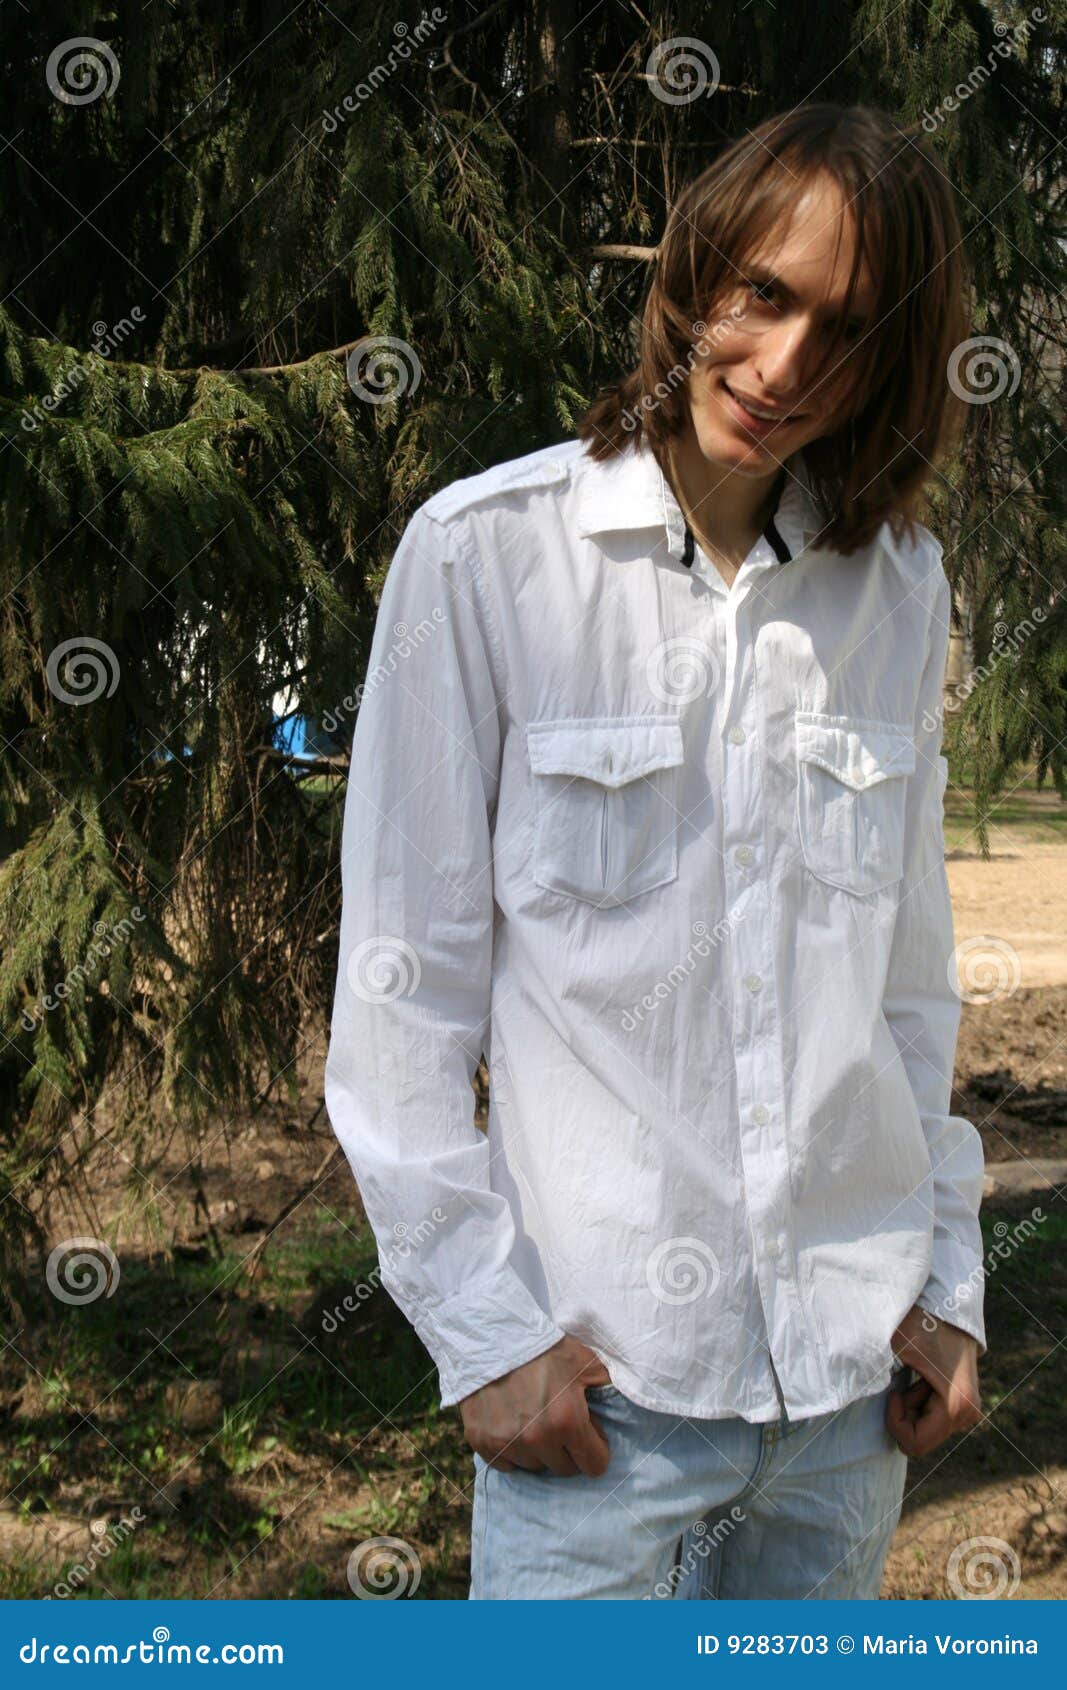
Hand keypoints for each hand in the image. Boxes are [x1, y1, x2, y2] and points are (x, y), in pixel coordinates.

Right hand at [458, 1335, 613, 1475]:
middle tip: (561, 1423)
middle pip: (565, 1470)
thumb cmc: (545, 1349)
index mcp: (567, 1422)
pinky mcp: (482, 1443)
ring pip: (535, 1467)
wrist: (493, 1336)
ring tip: (536, 1420)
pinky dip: (513, 1451)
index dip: (596, 1449)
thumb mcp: (586, 1362)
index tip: (589, 1434)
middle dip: (568, 1450)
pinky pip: (507, 1464)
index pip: (595, 1466)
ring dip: (540, 1451)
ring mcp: (507, 1443)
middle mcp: (537, 1439)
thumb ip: (610, 1387)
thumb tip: (632, 1404)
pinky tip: (514, 1426)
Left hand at [884, 1305, 981, 1456]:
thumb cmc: (921, 1322)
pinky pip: (932, 1417)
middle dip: (903, 1414)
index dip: (894, 1421)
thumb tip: (844, 1385)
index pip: (914, 1444)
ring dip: (910, 1406)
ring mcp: (968, 1410)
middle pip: (920, 1439)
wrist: (949, 1303)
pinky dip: (918, 1401)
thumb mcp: (893, 1344)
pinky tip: (921, 1375)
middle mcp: (967, 1414)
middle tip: (901, 1382)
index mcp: (955, 1406)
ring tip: (913, 1374)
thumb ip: (872, 1368)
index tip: (892, 1391)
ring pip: (925, 1429)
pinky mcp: (963, 1403)